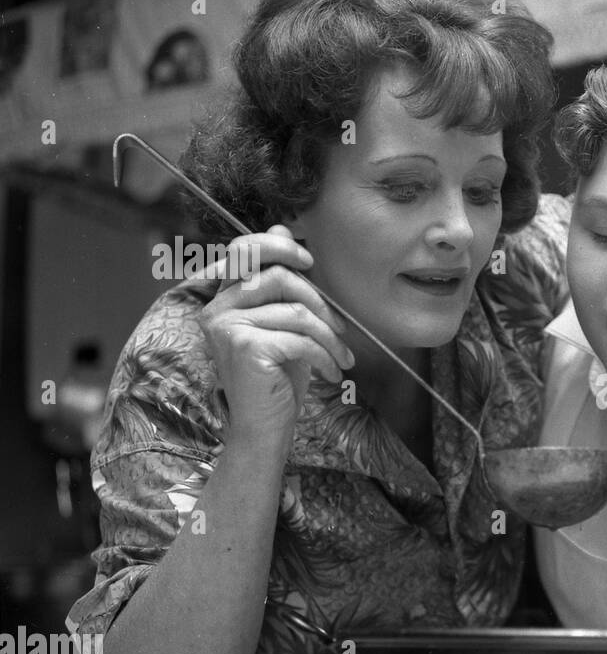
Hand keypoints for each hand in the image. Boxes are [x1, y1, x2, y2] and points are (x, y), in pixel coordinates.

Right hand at [198, 226, 353, 445]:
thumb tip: (281, 225)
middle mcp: (217, 309)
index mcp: (224, 299)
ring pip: (295, 311)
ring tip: (342, 356)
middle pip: (276, 276)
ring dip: (330, 336)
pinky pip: (300, 338)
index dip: (277, 245)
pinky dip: (325, 356)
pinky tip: (332, 372)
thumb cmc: (277, 379)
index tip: (309, 261)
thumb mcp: (283, 325)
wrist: (264, 428)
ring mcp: (227, 327)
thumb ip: (281, 283)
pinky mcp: (245, 346)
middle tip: (342, 328)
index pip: (243, 250)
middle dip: (319, 300)